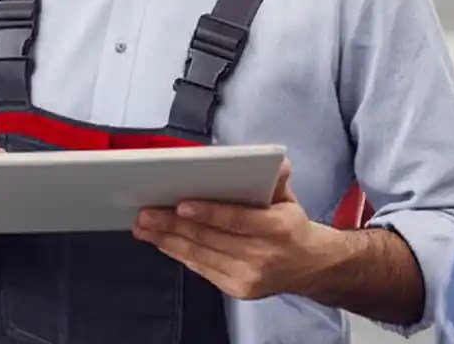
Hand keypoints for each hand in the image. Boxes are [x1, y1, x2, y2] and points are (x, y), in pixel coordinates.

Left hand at [132, 160, 336, 299]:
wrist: (309, 266)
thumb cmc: (290, 226)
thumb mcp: (289, 198)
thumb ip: (278, 180)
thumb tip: (278, 162)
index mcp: (277, 228)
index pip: (236, 220)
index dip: (207, 213)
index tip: (180, 206)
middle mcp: (262, 255)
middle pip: (210, 238)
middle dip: (173, 225)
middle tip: (146, 213)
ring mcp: (249, 276)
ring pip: (200, 255)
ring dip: (167, 240)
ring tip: (144, 227)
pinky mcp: (237, 289)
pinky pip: (201, 269)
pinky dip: (179, 254)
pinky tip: (162, 242)